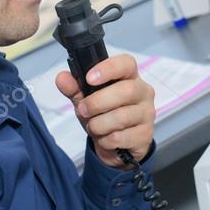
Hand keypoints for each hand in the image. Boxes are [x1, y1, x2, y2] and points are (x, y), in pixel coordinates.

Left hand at [55, 54, 155, 168]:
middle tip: (83, 110)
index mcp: (129, 77)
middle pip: (125, 91)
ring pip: (122, 117)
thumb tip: (62, 78)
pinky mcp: (145, 134)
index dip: (108, 69)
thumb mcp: (86, 99)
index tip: (89, 78)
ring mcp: (147, 113)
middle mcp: (143, 91)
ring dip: (99, 124)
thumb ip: (74, 88)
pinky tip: (105, 138)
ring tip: (93, 126)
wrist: (116, 145)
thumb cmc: (104, 114)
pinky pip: (120, 137)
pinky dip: (105, 140)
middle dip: (97, 102)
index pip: (126, 64)